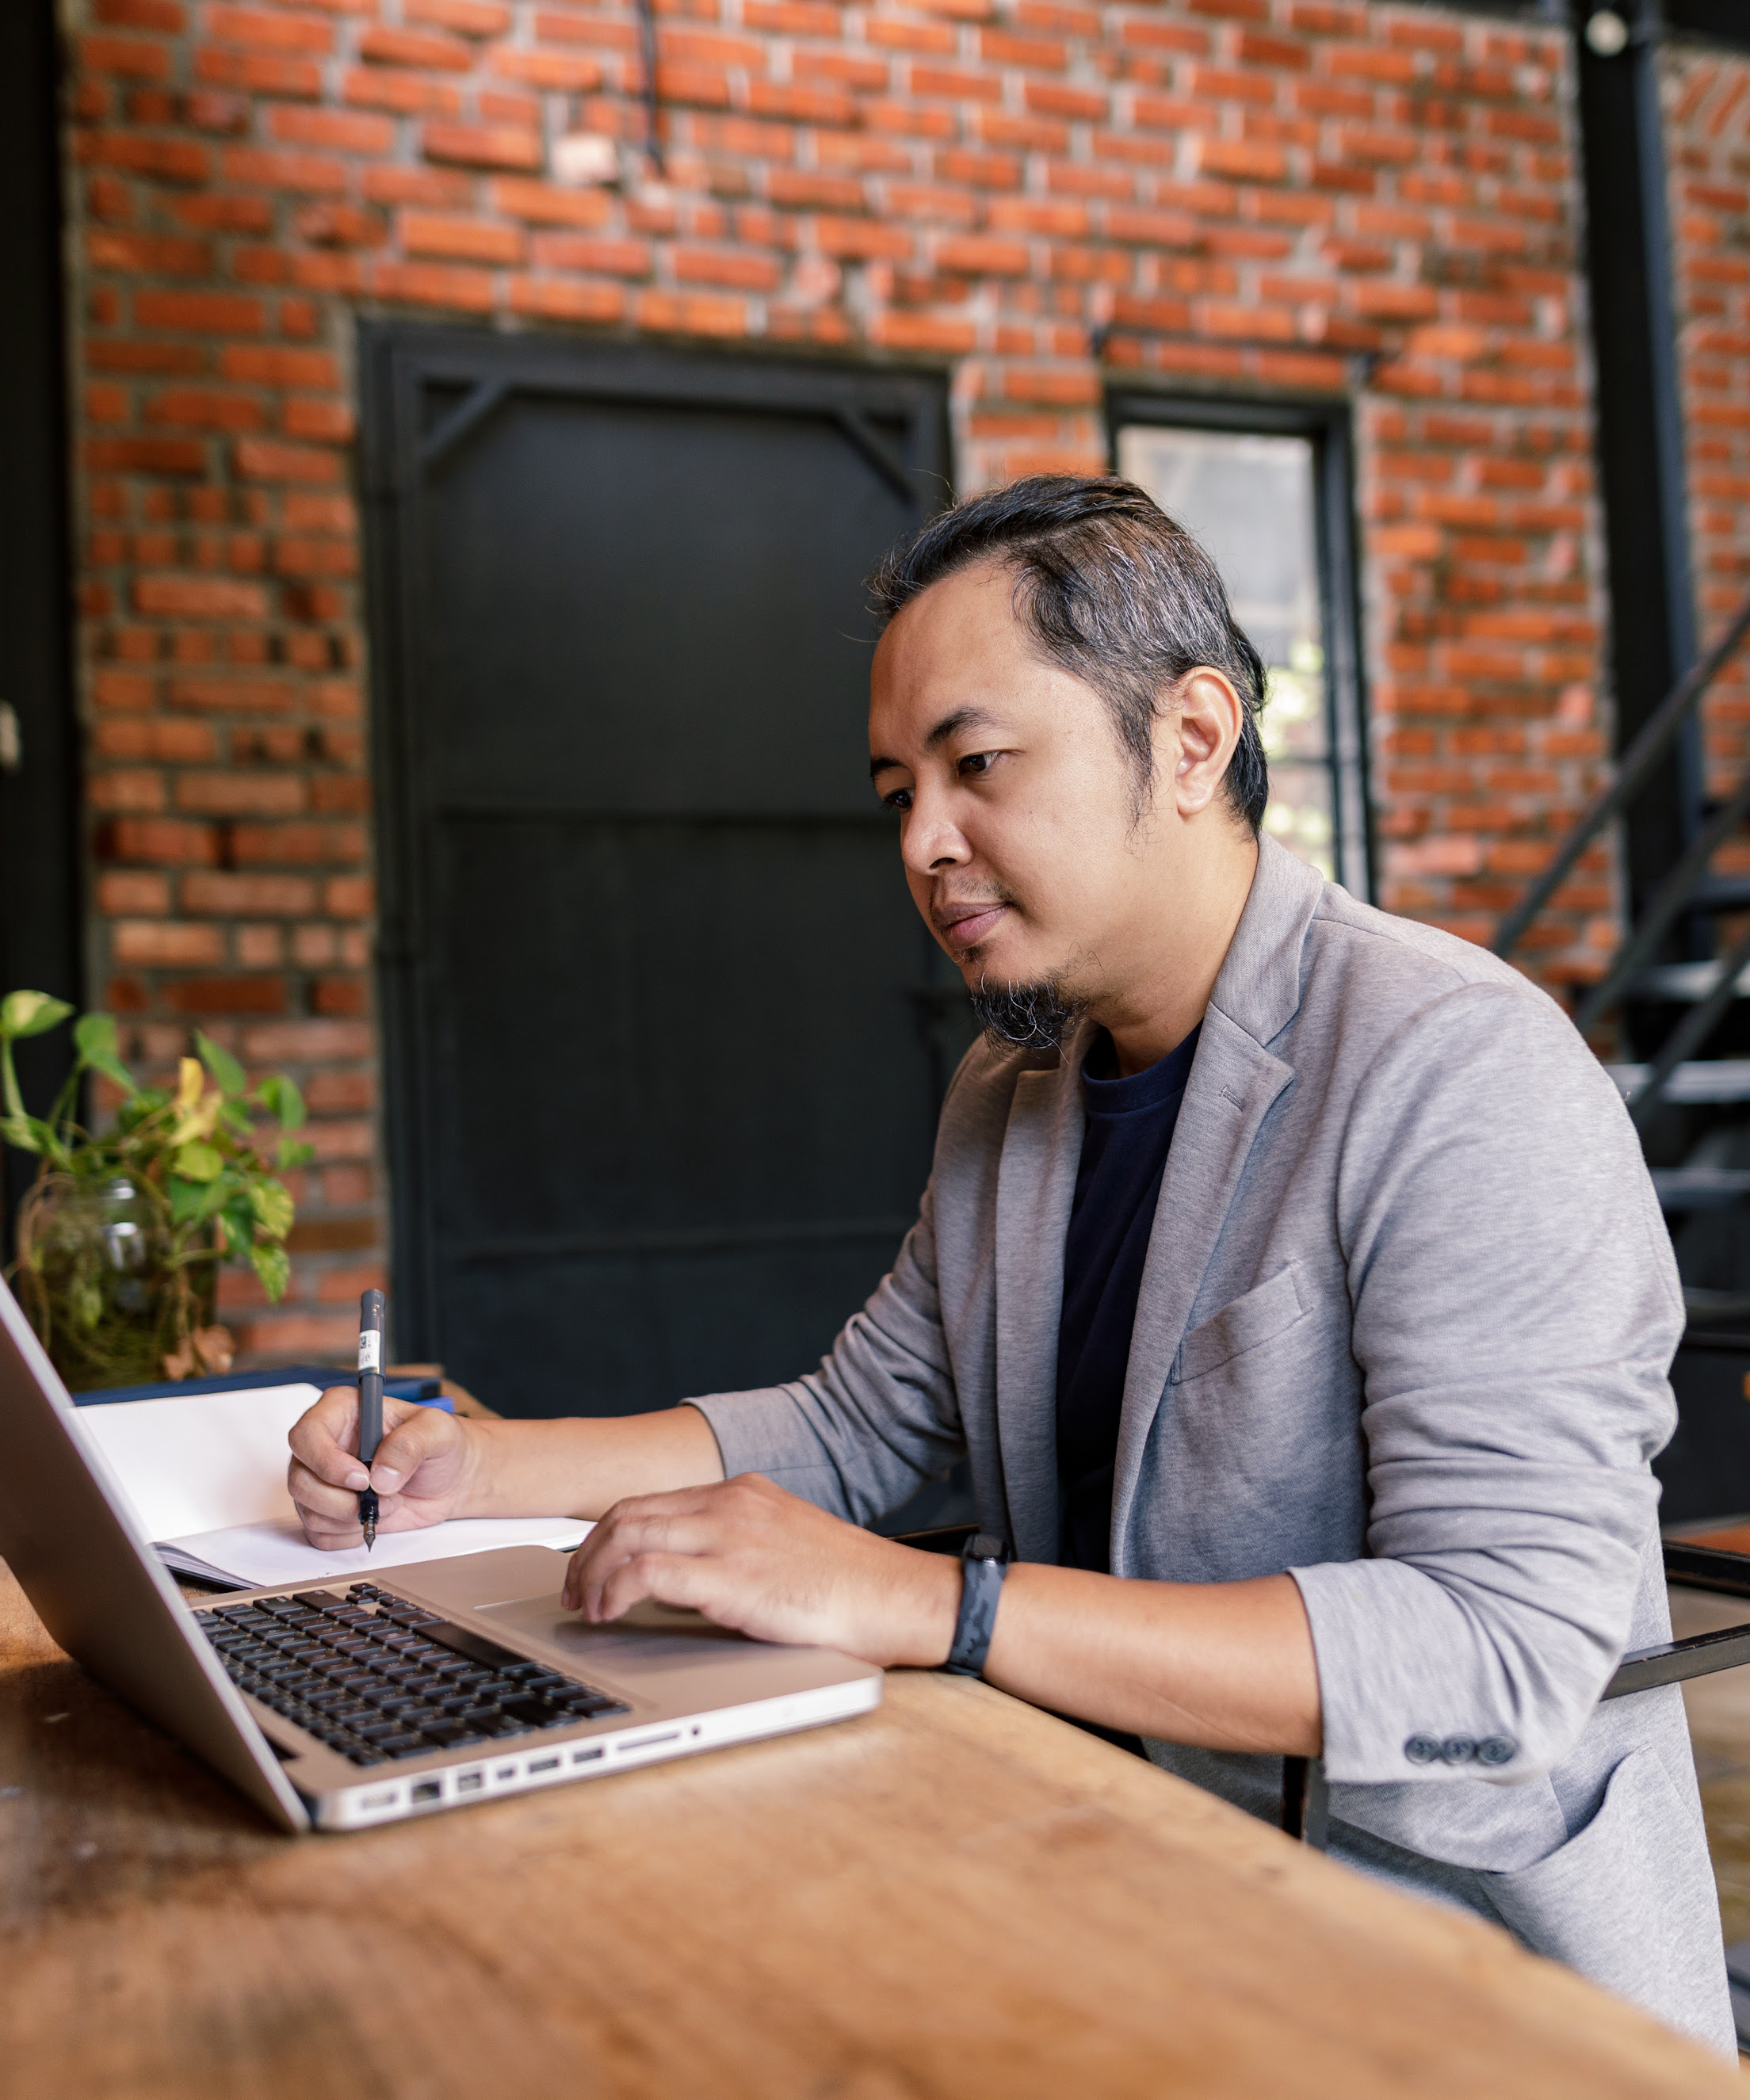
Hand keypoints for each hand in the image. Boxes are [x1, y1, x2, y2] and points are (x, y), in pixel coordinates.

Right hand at [287, 1387, 478, 1549]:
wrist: (450, 1479)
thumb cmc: (441, 1445)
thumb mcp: (438, 1431)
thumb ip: (411, 1444)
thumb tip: (380, 1475)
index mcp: (342, 1411)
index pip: (306, 1434)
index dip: (326, 1461)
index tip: (360, 1479)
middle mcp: (325, 1445)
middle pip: (299, 1478)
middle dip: (339, 1500)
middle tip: (381, 1498)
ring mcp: (322, 1480)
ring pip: (307, 1509)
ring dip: (348, 1518)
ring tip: (387, 1505)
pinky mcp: (328, 1510)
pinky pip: (318, 1533)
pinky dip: (347, 1535)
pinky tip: (374, 1519)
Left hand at [560, 1473, 960, 1667]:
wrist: (901, 1597)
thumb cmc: (851, 1587)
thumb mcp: (784, 1548)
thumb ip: (734, 1550)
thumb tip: (680, 1582)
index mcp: (743, 1493)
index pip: (650, 1501)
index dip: (606, 1536)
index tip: (590, 1569)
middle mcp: (731, 1503)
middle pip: (626, 1513)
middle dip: (585, 1554)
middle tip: (573, 1593)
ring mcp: (731, 1536)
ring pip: (626, 1535)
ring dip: (591, 1573)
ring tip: (585, 1608)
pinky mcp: (733, 1577)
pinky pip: (647, 1573)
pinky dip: (614, 1592)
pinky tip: (610, 1615)